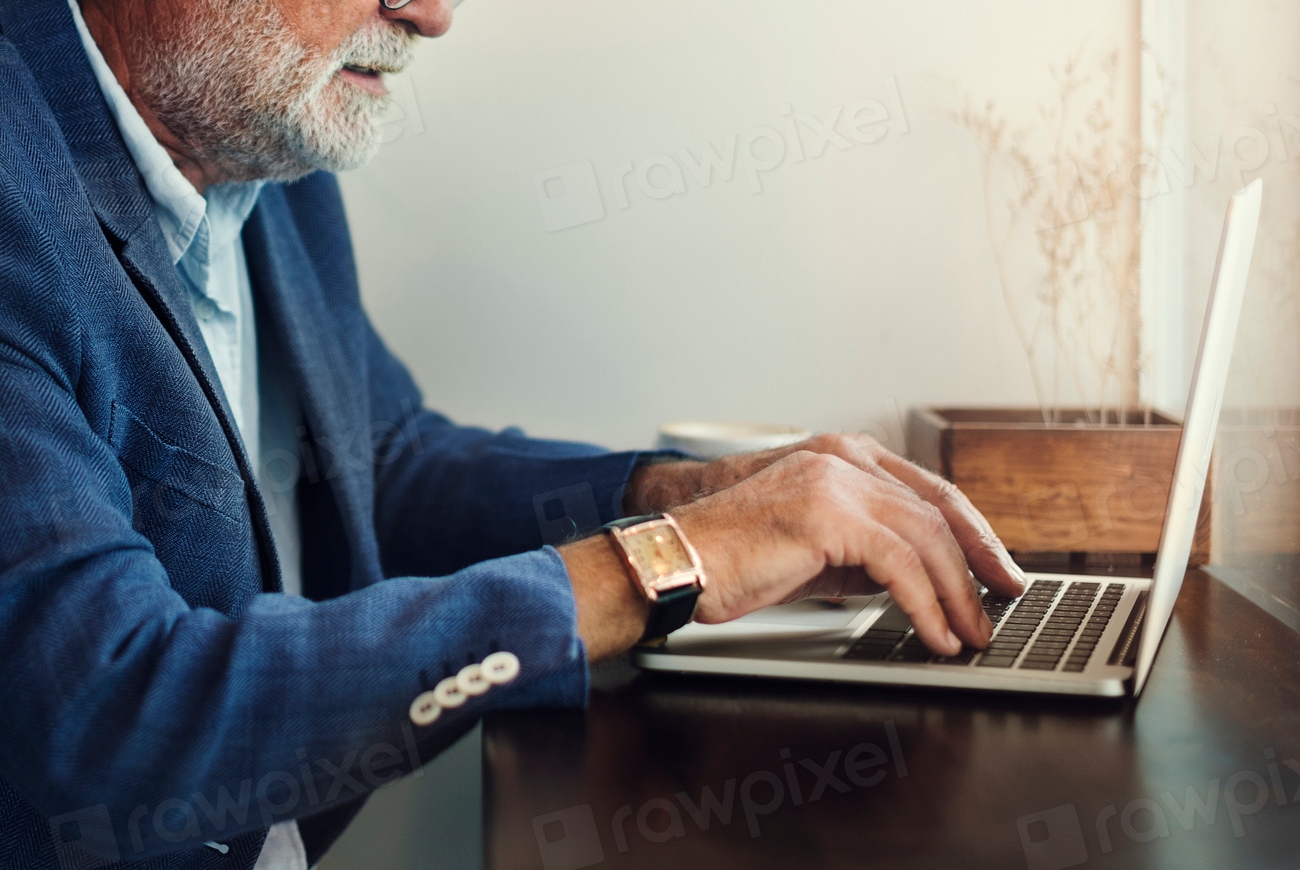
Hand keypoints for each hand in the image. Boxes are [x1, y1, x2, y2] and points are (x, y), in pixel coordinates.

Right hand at [628, 433, 1026, 607]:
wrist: (676, 561)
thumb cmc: (731, 558)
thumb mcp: (813, 548)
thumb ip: (861, 550)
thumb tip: (912, 581)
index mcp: (841, 457)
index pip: (927, 490)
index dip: (970, 532)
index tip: (995, 568)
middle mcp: (843, 459)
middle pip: (937, 508)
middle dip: (979, 561)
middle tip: (1002, 602)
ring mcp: (834, 481)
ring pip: (925, 536)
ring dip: (957, 592)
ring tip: (971, 632)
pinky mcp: (825, 515)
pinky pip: (898, 563)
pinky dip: (925, 603)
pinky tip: (934, 632)